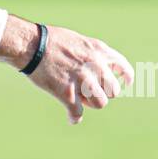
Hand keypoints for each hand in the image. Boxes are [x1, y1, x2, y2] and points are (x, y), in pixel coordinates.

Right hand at [6, 22, 133, 125]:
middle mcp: (95, 65)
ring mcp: (82, 80)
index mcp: (99, 50)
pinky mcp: (67, 93)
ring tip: (80, 100)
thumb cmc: (50, 40)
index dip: (125, 77)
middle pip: (113, 90)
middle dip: (102, 92)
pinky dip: (74, 118)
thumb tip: (99, 67)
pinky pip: (77, 114)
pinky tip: (71, 118)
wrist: (31, 45)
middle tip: (88, 90)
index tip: (126, 83)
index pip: (123, 67)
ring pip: (100, 103)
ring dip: (91, 103)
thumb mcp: (78, 40)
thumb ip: (92, 54)